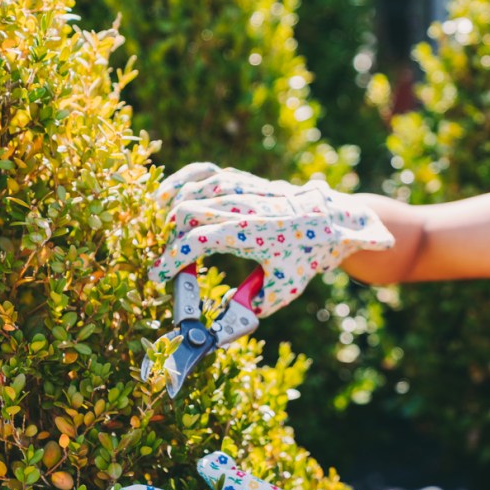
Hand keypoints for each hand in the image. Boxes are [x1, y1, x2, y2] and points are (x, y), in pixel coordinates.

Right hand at [150, 163, 393, 316]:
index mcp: (247, 234)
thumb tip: (229, 316)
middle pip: (186, 212)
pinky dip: (184, 179)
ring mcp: (242, 189)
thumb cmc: (307, 255)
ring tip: (161, 228)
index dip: (171, 261)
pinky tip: (170, 192)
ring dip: (171, 207)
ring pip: (193, 188)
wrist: (330, 221)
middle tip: (167, 257)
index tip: (159, 277)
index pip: (195, 243)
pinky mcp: (244, 181)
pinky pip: (207, 172)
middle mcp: (241, 207)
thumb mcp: (286, 288)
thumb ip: (256, 305)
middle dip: (168, 236)